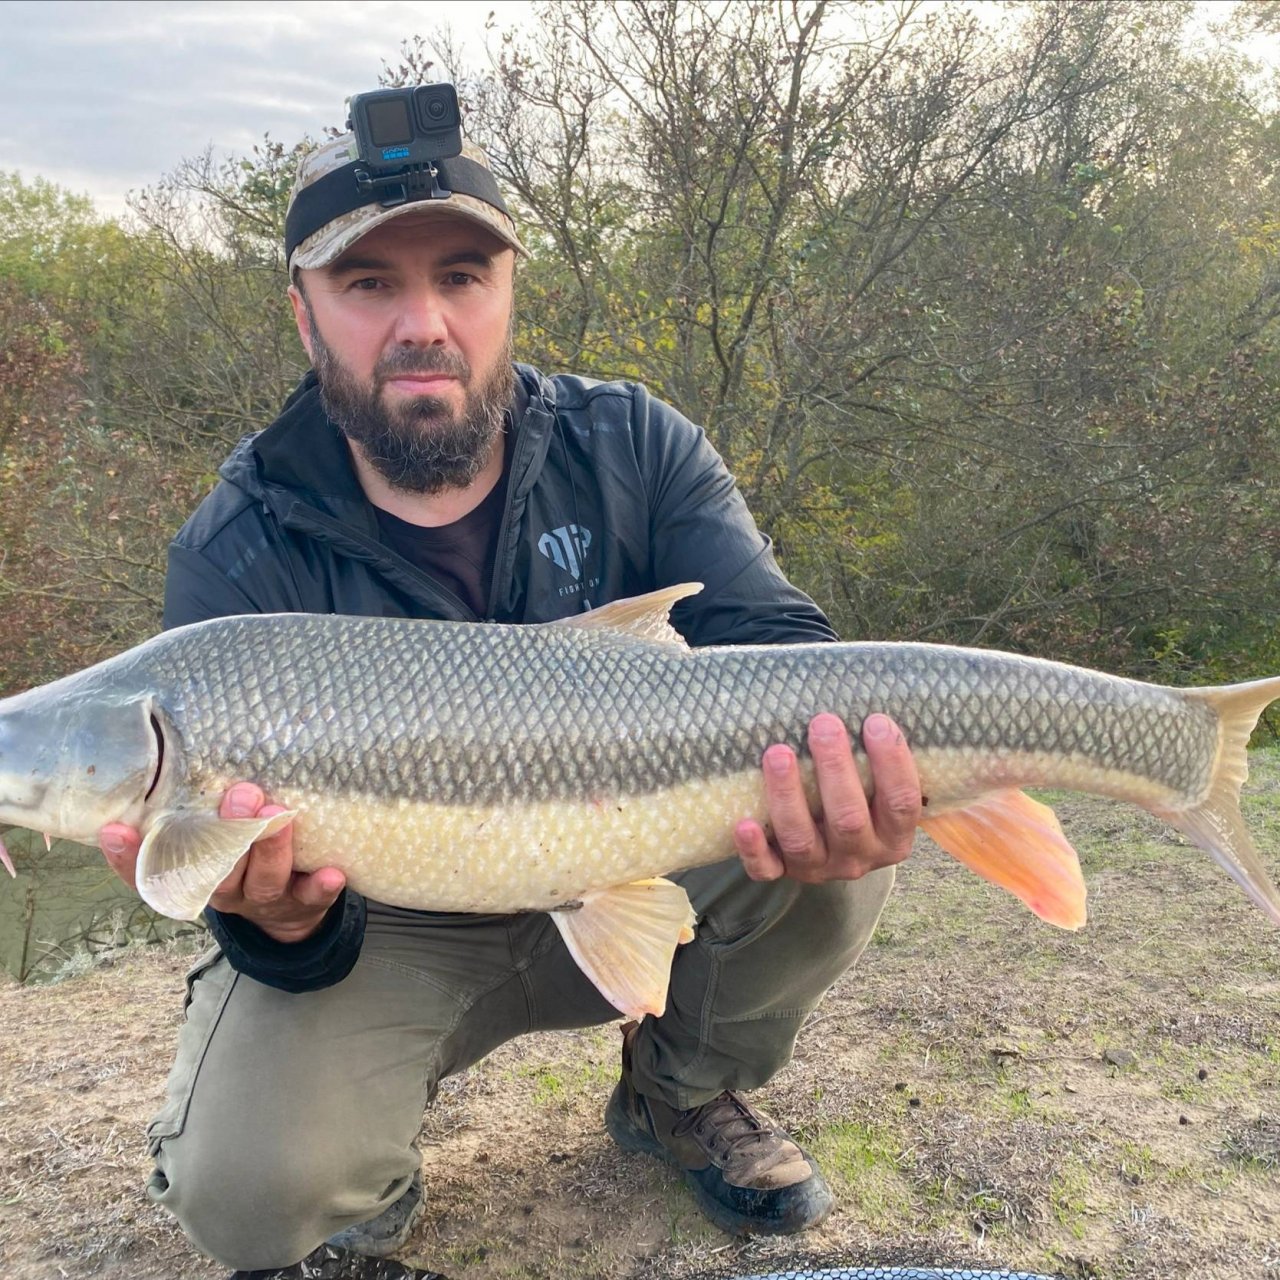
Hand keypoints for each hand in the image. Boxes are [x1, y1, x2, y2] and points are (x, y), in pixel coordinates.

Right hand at [99, 783, 345, 942]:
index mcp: (192, 876)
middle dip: (226, 834)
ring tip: (280, 817)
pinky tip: (332, 872)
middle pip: (216, 871)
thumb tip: (170, 757)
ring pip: (262, 881)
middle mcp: (224, 891)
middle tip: (240, 794)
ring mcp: (264, 900)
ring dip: (271, 850)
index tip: (115, 830)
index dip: (129, 858)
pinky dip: (321, 887)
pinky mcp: (303, 905)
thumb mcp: (213, 842)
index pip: (151, 872)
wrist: (290, 915)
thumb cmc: (243, 860)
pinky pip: (311, 899)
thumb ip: (195, 812)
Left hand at [733, 712, 920, 883]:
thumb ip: (880, 756)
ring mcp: (820, 868)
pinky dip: (753, 850)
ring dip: (788, 796)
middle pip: (848, 820)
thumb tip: (872, 693)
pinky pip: (766, 870)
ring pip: (802, 840)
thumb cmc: (858, 796)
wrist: (830, 846)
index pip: (901, 803)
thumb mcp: (880, 785)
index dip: (892, 763)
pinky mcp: (782, 873)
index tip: (875, 721)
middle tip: (822, 723)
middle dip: (834, 769)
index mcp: (894, 836)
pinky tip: (744, 823)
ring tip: (777, 753)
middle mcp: (860, 857)